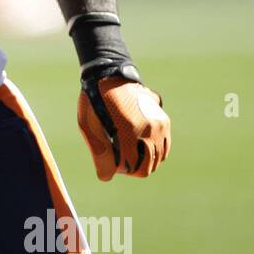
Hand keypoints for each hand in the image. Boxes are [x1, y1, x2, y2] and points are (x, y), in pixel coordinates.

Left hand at [77, 64, 170, 180]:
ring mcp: (160, 124)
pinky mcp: (164, 120)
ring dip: (144, 162)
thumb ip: (99, 153)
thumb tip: (106, 178)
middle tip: (119, 161)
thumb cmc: (95, 101)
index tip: (110, 163)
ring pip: (158, 159)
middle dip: (132, 169)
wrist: (111, 75)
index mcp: (130, 130)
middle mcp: (150, 128)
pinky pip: (165, 147)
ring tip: (128, 154)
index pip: (130, 166)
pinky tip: (140, 148)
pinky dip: (155, 153)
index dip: (119, 170)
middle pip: (147, 167)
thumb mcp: (89, 126)